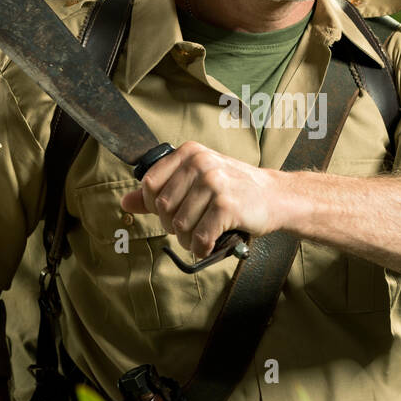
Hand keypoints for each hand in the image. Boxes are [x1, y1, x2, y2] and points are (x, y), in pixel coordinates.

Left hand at [121, 141, 280, 256]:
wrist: (275, 196)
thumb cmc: (234, 189)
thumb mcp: (197, 181)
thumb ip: (161, 190)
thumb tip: (125, 202)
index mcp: (190, 153)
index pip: (150, 183)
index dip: (154, 205)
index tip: (170, 212)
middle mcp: (201, 164)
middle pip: (163, 207)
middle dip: (172, 226)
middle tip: (189, 228)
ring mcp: (214, 183)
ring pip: (179, 225)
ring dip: (187, 240)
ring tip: (200, 236)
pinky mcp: (226, 206)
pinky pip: (199, 237)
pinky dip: (202, 248)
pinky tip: (210, 245)